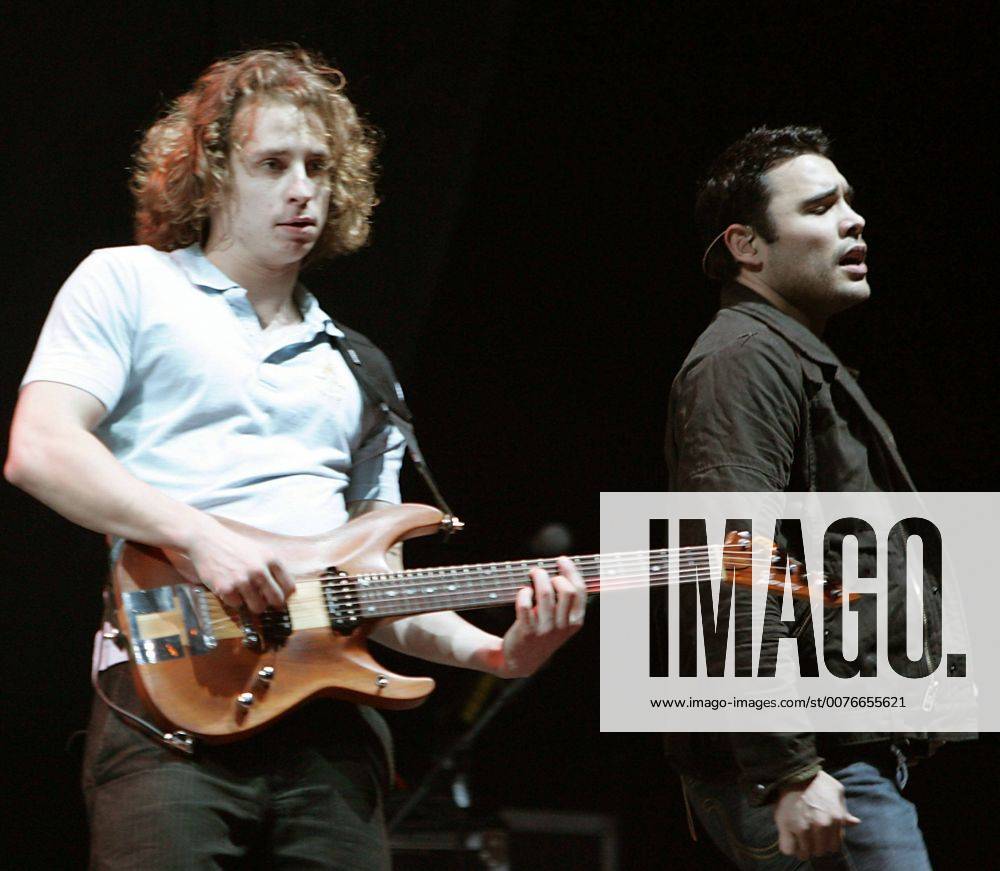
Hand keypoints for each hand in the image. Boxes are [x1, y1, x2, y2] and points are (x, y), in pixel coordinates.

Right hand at [183, 516, 295, 612]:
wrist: (207, 540)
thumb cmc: (236, 547)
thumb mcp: (261, 551)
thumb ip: (274, 569)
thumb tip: (287, 593)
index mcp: (271, 559)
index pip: (289, 587)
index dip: (285, 595)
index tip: (279, 597)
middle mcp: (259, 570)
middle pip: (276, 600)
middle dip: (271, 603)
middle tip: (263, 600)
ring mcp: (242, 580)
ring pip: (258, 607)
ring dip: (252, 604)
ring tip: (245, 593)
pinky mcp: (226, 589)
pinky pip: (237, 605)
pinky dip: (234, 600)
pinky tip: (229, 587)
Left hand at [498, 556, 586, 677]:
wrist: (521, 660)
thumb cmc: (543, 633)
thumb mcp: (562, 623)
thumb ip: (566, 602)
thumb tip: (565, 569)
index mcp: (575, 621)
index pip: (580, 591)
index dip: (571, 572)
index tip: (562, 560)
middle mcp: (562, 626)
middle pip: (566, 590)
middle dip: (554, 574)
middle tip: (543, 572)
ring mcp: (545, 630)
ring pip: (545, 594)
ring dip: (538, 578)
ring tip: (533, 574)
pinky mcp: (527, 632)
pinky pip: (525, 605)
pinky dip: (524, 593)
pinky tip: (523, 591)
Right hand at [774, 770, 859, 859]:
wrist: (795, 772)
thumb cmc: (817, 782)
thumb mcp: (837, 792)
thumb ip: (844, 811)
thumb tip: (856, 822)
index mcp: (836, 819)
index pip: (834, 846)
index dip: (826, 842)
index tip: (820, 836)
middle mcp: (822, 826)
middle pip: (820, 851)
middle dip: (815, 845)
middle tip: (808, 835)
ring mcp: (803, 828)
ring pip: (805, 853)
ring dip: (802, 847)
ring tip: (798, 837)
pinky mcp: (786, 826)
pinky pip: (788, 849)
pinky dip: (789, 847)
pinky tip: (789, 839)